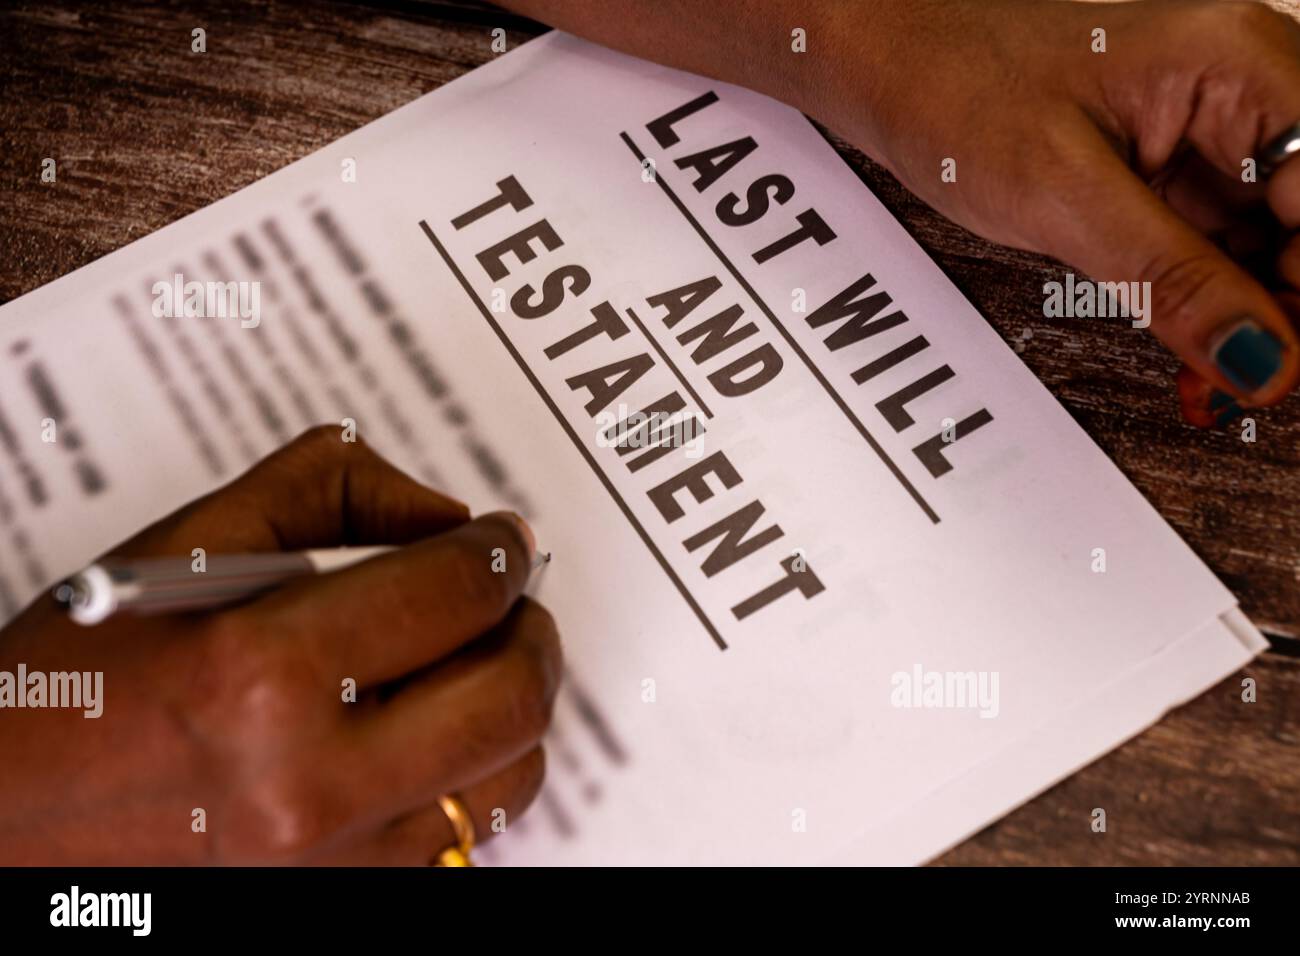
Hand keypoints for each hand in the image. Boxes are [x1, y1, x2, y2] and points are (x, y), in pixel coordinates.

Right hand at [0, 426, 560, 863]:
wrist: (4, 821)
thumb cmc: (73, 685)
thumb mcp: (184, 549)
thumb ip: (328, 494)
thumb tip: (444, 516)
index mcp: (259, 672)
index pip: (453, 594)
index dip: (498, 551)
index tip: (502, 539)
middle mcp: (304, 781)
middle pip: (507, 694)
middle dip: (530, 628)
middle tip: (512, 599)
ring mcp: (328, 860)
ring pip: (506, 777)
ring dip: (515, 708)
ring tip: (479, 666)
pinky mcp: (337, 900)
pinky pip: (461, 838)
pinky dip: (469, 777)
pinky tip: (433, 737)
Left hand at [807, 0, 1299, 424]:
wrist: (895, 75)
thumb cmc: (960, 96)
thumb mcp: (1067, 200)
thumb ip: (1172, 282)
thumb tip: (1262, 358)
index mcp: (1237, 66)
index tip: (1286, 353)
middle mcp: (1243, 93)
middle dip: (1291, 306)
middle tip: (1252, 379)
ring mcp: (1214, 135)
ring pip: (1280, 242)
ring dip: (1257, 319)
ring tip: (1218, 383)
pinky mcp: (1179, 175)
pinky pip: (1228, 248)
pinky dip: (1217, 307)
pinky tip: (1199, 356)